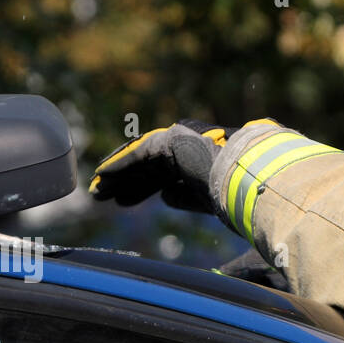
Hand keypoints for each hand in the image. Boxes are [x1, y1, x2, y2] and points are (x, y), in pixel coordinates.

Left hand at [89, 119, 227, 212]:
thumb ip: (185, 196)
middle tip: (102, 196)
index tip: (122, 201)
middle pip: (146, 168)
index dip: (139, 189)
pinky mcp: (169, 140)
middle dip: (123, 183)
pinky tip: (101, 174)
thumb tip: (164, 195)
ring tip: (95, 188)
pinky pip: (138, 154)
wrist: (248, 177)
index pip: (161, 176)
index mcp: (198, 162)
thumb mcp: (207, 200)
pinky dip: (120, 164)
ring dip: (116, 175)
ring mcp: (178, 141)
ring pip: (139, 161)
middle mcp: (186, 148)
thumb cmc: (239, 193)